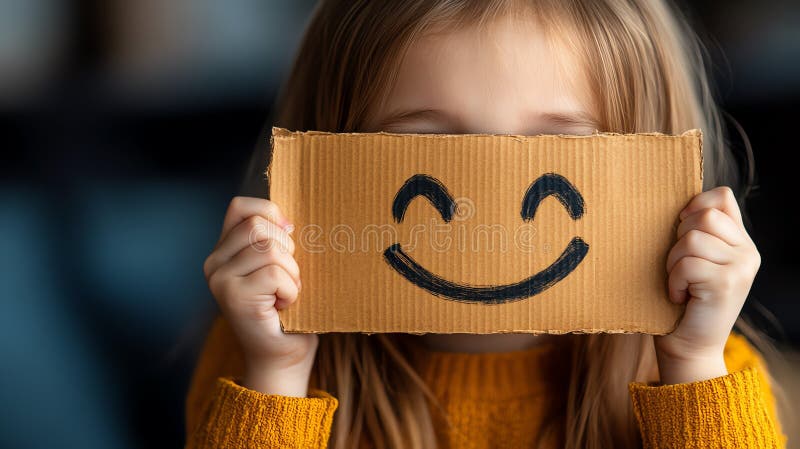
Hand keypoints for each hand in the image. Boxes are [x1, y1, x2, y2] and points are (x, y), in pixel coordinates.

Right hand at [203, 196, 316, 396]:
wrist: (281, 357)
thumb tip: (288, 221)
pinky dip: (291, 289)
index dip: (270, 212)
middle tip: (287, 278)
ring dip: (291, 273)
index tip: (289, 233)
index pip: (241, 207)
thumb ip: (275, 240)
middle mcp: (214, 263)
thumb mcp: (280, 266)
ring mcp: (220, 280)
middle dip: (287, 249)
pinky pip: (275, 273)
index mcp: (223, 251)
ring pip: (270, 249)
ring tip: (286, 294)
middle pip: (259, 226)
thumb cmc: (287, 310)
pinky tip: (284, 305)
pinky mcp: (233, 297)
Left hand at [655, 186, 760, 383]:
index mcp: (740, 241)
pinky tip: (679, 296)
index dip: (694, 206)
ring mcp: (741, 267)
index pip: (722, 196)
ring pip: (692, 239)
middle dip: (678, 239)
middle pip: (704, 216)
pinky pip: (687, 264)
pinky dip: (674, 281)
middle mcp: (748, 252)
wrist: (689, 344)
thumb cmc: (683, 299)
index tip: (680, 231)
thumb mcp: (695, 260)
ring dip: (673, 263)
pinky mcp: (728, 283)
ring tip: (680, 283)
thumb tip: (682, 203)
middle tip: (678, 267)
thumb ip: (698, 232)